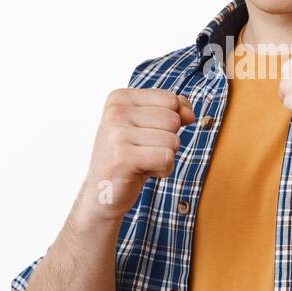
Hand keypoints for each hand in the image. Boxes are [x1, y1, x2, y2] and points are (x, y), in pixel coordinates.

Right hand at [81, 87, 194, 222]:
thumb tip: (189, 114)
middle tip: (143, 151)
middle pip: (173, 119)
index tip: (147, 134)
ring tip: (142, 161)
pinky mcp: (123, 158)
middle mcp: (115, 112)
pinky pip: (166, 158)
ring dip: (164, 157)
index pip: (170, 99)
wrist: (102, 192)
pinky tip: (143, 172)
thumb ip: (173, 109)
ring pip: (172, 140)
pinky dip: (163, 170)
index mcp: (120, 98)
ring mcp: (116, 134)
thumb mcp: (149, 126)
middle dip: (167, 140)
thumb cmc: (130, 156)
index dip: (171, 121)